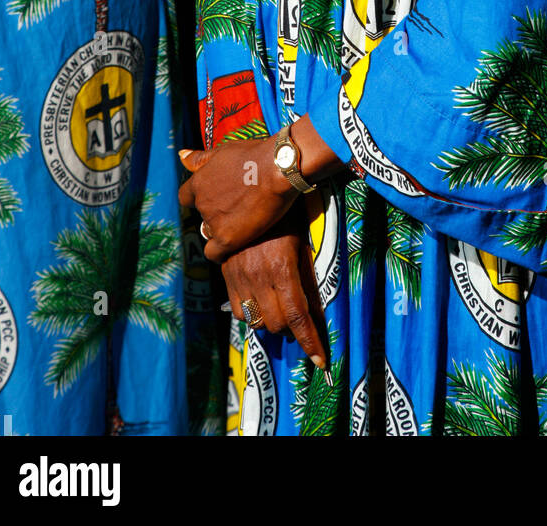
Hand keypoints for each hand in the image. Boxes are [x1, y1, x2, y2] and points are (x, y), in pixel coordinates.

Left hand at [178, 136, 295, 261]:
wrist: (278, 169)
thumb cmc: (255, 155)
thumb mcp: (225, 151)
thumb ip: (201, 158)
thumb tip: (182, 156)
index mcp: (199, 182)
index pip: (186, 198)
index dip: (199, 199)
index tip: (214, 198)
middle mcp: (202, 203)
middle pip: (203, 215)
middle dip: (216, 213)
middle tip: (238, 207)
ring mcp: (213, 221)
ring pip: (212, 232)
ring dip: (224, 228)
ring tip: (245, 222)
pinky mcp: (227, 238)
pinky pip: (215, 253)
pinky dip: (222, 252)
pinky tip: (235, 247)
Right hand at [223, 208, 328, 369]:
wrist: (252, 185)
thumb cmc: (287, 211)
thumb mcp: (302, 241)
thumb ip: (306, 275)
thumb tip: (314, 309)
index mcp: (282, 268)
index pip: (298, 316)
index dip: (310, 342)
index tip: (320, 361)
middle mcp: (258, 276)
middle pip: (276, 323)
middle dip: (291, 329)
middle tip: (300, 322)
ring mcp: (239, 275)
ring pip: (254, 320)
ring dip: (270, 321)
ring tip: (281, 309)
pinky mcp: (226, 272)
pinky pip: (237, 308)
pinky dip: (250, 312)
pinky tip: (260, 301)